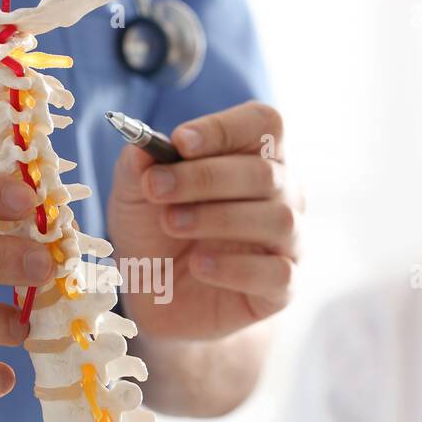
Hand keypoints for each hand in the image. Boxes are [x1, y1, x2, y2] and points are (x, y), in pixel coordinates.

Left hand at [106, 101, 301, 340]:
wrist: (155, 297)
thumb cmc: (154, 234)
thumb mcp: (134, 196)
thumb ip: (137, 166)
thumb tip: (141, 145)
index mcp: (253, 156)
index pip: (262, 124)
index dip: (223, 129)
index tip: (179, 143)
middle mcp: (281, 193)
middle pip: (265, 172)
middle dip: (205, 177)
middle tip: (157, 188)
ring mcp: (287, 241)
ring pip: (277, 220)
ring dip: (218, 219)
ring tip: (172, 224)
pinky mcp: (283, 286)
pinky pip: (278, 273)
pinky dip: (234, 268)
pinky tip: (198, 266)